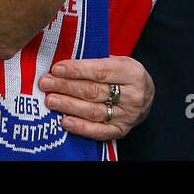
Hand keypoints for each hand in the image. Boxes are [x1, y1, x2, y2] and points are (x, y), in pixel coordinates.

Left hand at [39, 55, 153, 140]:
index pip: (101, 71)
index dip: (77, 70)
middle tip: (46, 83)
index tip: (56, 68)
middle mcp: (132, 96)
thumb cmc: (127, 76)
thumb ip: (98, 62)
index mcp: (133, 73)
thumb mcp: (121, 62)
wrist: (148, 97)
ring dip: (68, 105)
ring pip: (93, 111)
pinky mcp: (121, 131)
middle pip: (94, 91)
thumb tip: (66, 63)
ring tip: (50, 100)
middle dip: (66, 86)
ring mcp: (127, 115)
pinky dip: (80, 127)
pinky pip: (98, 131)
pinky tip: (64, 121)